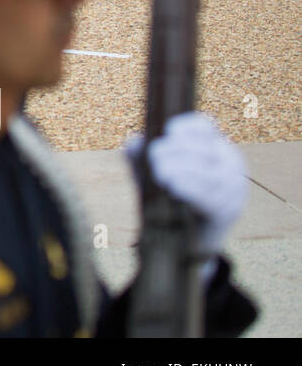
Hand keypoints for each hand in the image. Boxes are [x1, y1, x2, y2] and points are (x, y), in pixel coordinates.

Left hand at [126, 112, 247, 256]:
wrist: (185, 240)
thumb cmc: (168, 196)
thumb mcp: (151, 173)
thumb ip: (140, 156)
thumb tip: (133, 142)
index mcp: (214, 146)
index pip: (203, 126)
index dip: (184, 127)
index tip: (167, 134)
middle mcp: (229, 163)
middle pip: (202, 148)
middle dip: (175, 150)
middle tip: (155, 157)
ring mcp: (232, 188)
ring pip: (207, 172)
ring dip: (181, 169)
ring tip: (161, 173)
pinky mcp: (227, 211)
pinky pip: (210, 197)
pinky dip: (190, 189)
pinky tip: (173, 186)